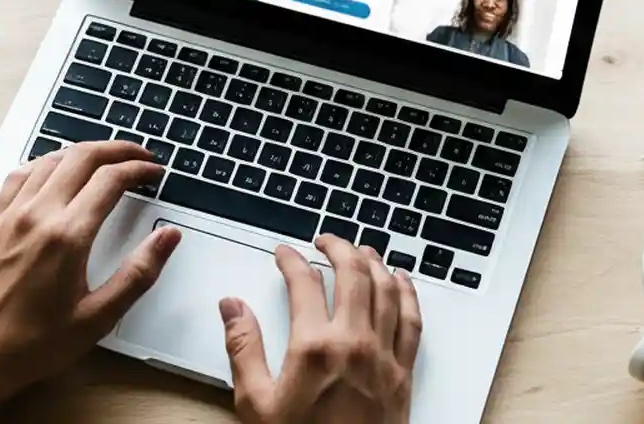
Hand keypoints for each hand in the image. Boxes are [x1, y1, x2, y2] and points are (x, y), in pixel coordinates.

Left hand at [0, 142, 181, 423]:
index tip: (155, 171)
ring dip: (82, 152)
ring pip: (50, 159)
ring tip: (104, 159)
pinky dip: (44, 163)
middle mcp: (37, 216)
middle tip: (139, 155)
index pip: (110, 180)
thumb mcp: (99, 316)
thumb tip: (168, 237)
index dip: (139, 169)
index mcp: (67, 236)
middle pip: (81, 157)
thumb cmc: (36, 344)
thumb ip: (139, 272)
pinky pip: (19, 176)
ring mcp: (10, 216)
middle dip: (116, 150)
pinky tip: (54, 170)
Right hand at [220, 235, 421, 423]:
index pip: (303, 282)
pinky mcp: (403, 372)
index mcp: (314, 347)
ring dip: (374, 262)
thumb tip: (231, 307)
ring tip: (361, 250)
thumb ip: (243, 348)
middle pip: (353, 272)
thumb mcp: (255, 403)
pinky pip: (412, 320)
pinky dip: (408, 293)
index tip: (284, 253)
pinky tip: (402, 281)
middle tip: (325, 238)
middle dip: (338, 246)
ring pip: (386, 289)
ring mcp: (383, 356)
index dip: (291, 260)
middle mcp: (354, 343)